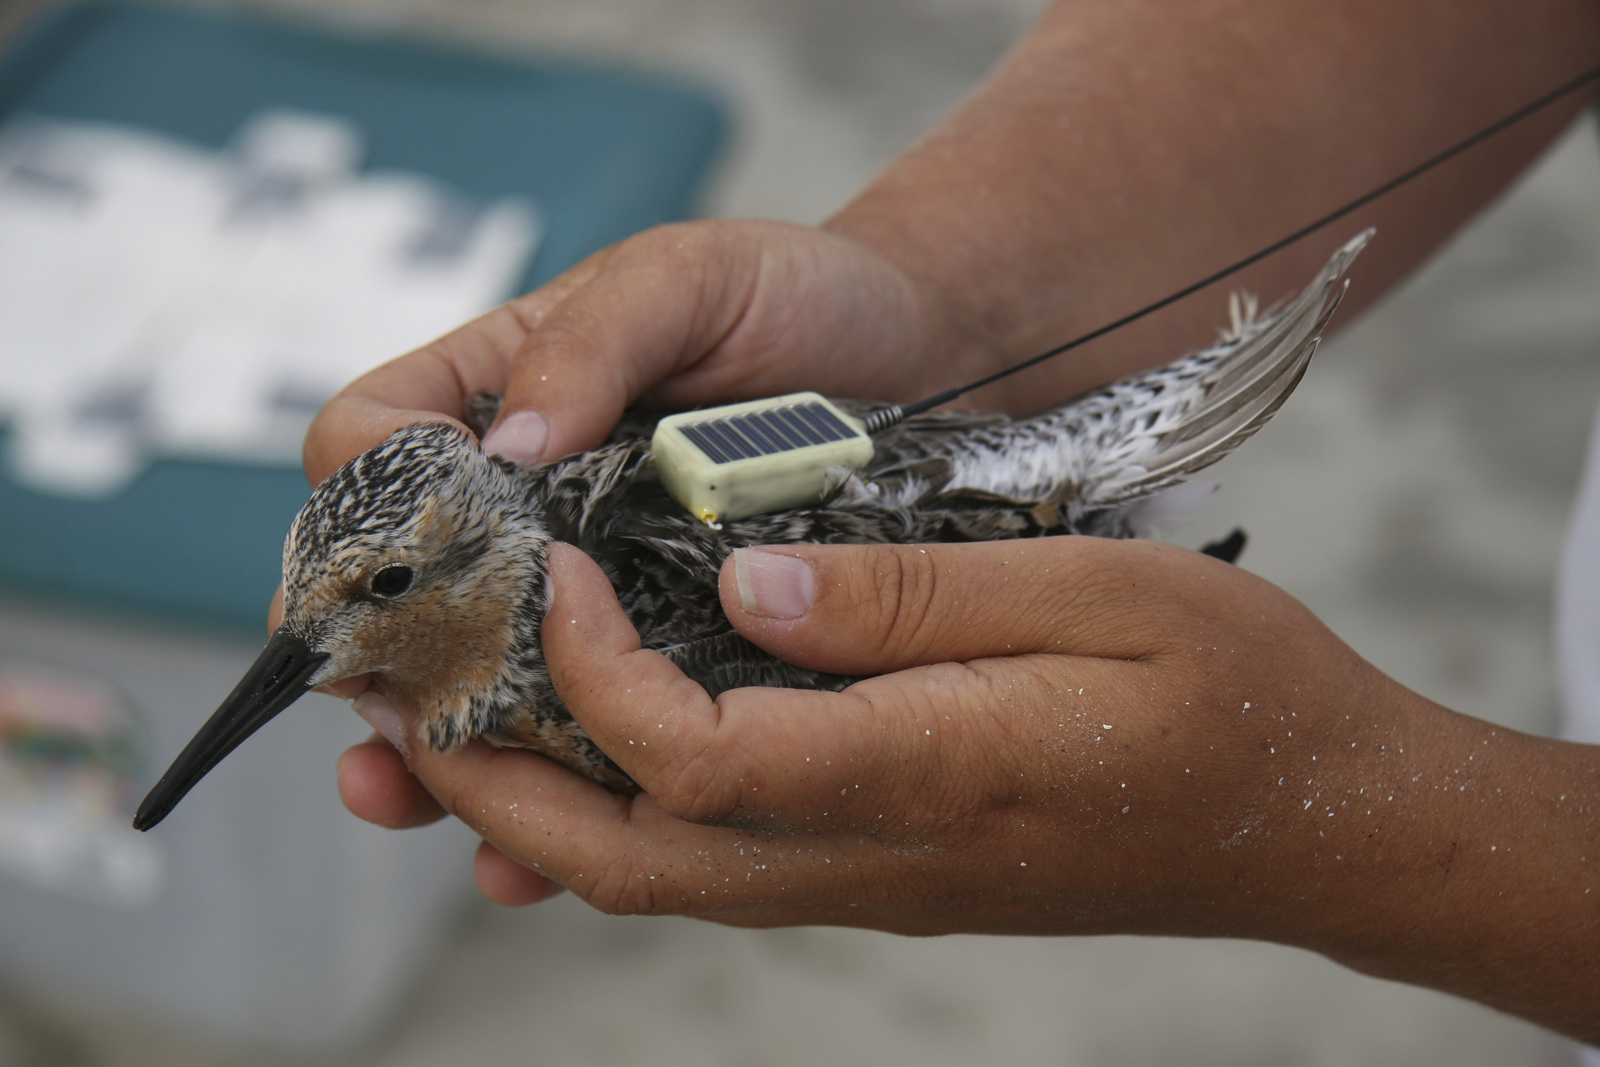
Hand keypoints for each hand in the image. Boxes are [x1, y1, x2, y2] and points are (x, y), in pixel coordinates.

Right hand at [313, 215, 1000, 902]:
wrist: (921, 357)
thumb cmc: (795, 297)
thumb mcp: (687, 281)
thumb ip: (593, 341)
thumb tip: (511, 445)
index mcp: (498, 396)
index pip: (370, 444)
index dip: (358, 501)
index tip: (392, 559)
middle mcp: (526, 502)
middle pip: (405, 588)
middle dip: (377, 660)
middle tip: (379, 723)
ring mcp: (592, 585)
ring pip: (483, 677)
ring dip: (440, 748)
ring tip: (416, 800)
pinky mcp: (663, 649)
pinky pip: (591, 725)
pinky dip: (552, 786)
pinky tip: (527, 855)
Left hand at [368, 535, 1410, 934]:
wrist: (1314, 820)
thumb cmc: (1232, 692)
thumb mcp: (1097, 591)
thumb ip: (914, 595)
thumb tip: (748, 589)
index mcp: (929, 770)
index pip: (697, 754)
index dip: (595, 670)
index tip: (556, 571)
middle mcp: (878, 854)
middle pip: (635, 858)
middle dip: (503, 785)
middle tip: (413, 702)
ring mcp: (878, 883)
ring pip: (662, 883)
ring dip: (543, 814)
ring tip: (461, 728)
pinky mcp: (887, 876)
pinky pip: (718, 871)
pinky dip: (626, 820)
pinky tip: (594, 754)